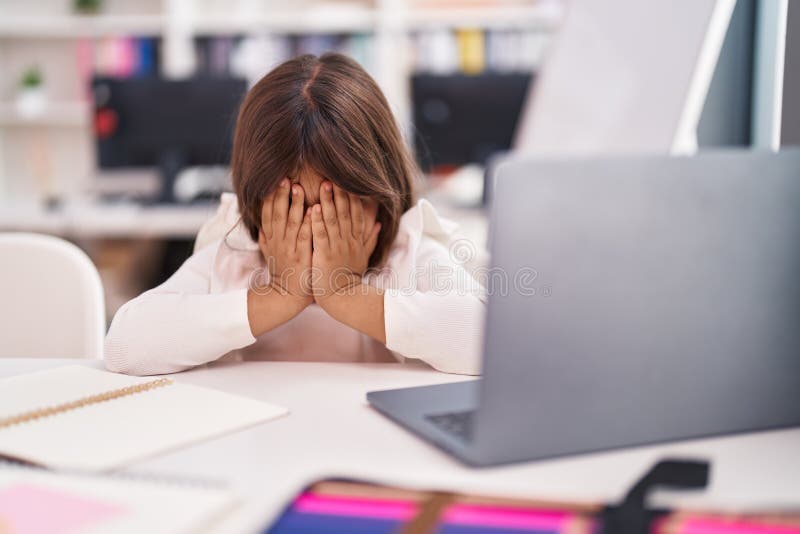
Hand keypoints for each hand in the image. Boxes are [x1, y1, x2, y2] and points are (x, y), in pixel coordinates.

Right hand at [257, 178, 312, 301]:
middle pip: (277, 214)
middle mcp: (277, 241)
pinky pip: (304, 237)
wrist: (287, 294)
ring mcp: (289, 249)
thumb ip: (266, 234)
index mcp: (270, 237)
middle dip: (281, 195)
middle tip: (285, 178)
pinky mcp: (301, 256)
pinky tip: (312, 211)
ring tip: (298, 188)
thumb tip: (260, 220)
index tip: (275, 180)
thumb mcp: (269, 251)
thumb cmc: (282, 268)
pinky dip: (307, 224)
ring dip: (294, 205)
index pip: (267, 213)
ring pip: (290, 223)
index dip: (271, 196)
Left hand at [309, 181, 380, 301]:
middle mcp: (348, 240)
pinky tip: (314, 208)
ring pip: (333, 220)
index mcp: (356, 239)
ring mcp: (336, 246)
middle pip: (345, 212)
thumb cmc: (349, 276)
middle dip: (340, 194)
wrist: (342, 297)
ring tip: (323, 185)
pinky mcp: (324, 254)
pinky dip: (318, 221)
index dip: (352, 197)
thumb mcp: (363, 256)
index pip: (356, 214)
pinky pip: (321, 234)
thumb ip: (370, 239)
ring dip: (328, 201)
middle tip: (333, 176)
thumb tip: (378, 224)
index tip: (348, 182)